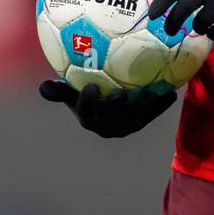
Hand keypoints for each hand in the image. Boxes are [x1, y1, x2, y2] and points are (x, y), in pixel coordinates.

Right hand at [38, 80, 176, 138]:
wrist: (108, 102)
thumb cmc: (88, 94)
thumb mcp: (71, 92)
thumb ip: (59, 91)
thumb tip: (42, 87)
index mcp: (91, 120)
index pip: (88, 115)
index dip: (88, 104)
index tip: (89, 87)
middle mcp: (110, 127)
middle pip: (115, 120)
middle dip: (119, 109)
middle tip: (122, 93)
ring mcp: (128, 126)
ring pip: (138, 118)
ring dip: (146, 108)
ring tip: (152, 94)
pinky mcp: (143, 121)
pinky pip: (153, 114)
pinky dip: (162, 105)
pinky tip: (170, 92)